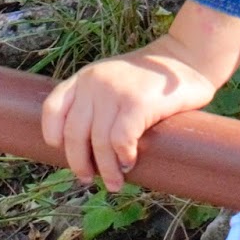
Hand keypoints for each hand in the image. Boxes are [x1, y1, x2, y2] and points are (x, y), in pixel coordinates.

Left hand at [41, 37, 216, 190]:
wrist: (185, 57)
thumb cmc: (148, 79)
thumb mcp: (113, 80)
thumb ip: (96, 102)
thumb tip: (83, 149)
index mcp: (86, 77)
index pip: (53, 107)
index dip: (53, 134)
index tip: (63, 151)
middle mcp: (95, 82)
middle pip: (74, 133)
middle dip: (79, 163)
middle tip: (88, 179)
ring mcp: (115, 91)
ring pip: (98, 143)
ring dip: (106, 170)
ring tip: (115, 182)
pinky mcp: (137, 103)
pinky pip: (120, 141)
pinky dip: (123, 157)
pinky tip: (130, 162)